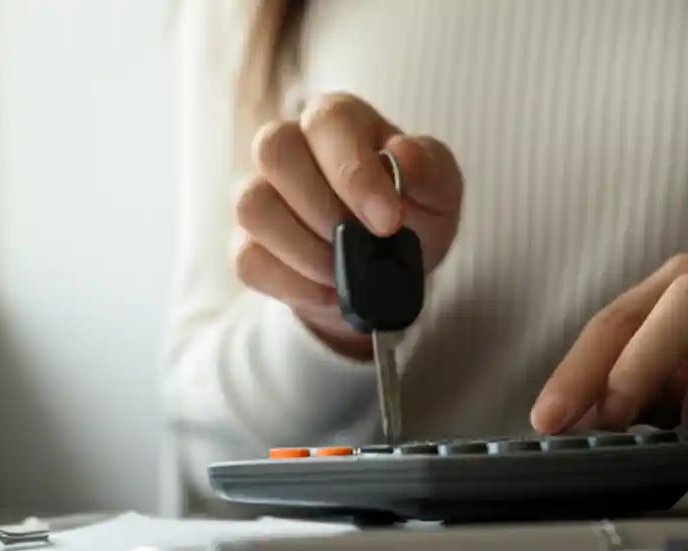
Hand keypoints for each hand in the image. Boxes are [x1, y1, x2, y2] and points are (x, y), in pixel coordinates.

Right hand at [233, 93, 463, 358]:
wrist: (387, 270)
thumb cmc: (412, 215)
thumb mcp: (440, 192)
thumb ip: (430, 169)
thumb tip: (404, 154)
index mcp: (338, 121)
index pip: (326, 121)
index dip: (353, 172)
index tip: (388, 220)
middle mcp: (289, 146)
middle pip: (273, 150)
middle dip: (323, 208)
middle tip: (363, 244)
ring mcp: (260, 194)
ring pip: (253, 206)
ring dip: (304, 249)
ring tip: (344, 272)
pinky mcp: (247, 243)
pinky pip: (248, 259)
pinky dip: (292, 284)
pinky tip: (327, 291)